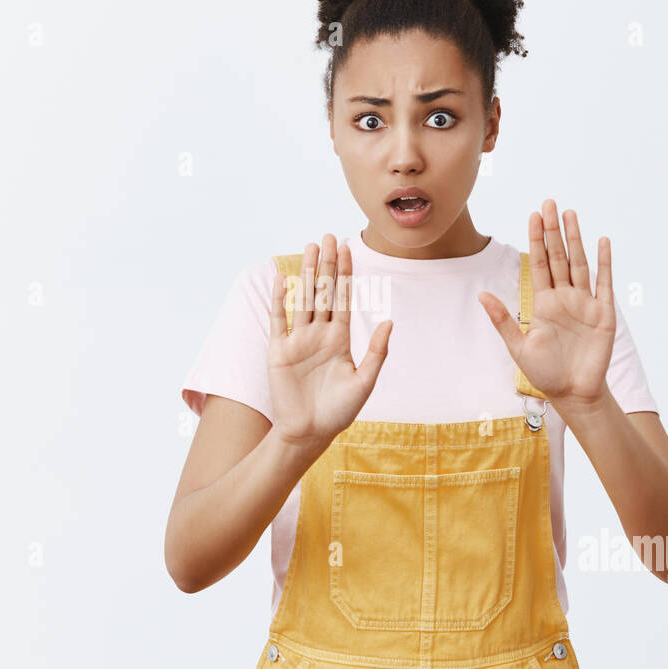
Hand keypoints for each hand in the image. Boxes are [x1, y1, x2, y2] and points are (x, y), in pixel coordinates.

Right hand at [267, 234, 393, 450]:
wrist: (309, 432)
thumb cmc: (339, 411)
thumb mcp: (364, 382)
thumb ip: (377, 352)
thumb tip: (389, 321)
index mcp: (340, 339)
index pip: (343, 298)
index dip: (345, 273)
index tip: (348, 248)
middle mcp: (319, 334)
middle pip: (323, 292)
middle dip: (327, 264)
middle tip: (329, 236)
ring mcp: (298, 340)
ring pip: (303, 299)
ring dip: (305, 274)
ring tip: (310, 247)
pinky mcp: (278, 350)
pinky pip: (278, 320)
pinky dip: (279, 300)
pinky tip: (281, 280)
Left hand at [477, 199, 614, 409]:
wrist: (574, 394)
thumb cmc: (545, 373)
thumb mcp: (518, 347)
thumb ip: (503, 320)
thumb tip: (481, 295)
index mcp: (543, 303)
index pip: (538, 263)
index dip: (536, 240)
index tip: (533, 215)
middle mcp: (564, 298)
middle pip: (558, 257)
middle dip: (553, 231)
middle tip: (549, 203)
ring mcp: (585, 303)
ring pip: (579, 264)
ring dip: (576, 239)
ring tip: (570, 214)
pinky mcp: (603, 313)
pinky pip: (603, 283)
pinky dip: (604, 262)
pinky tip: (601, 241)